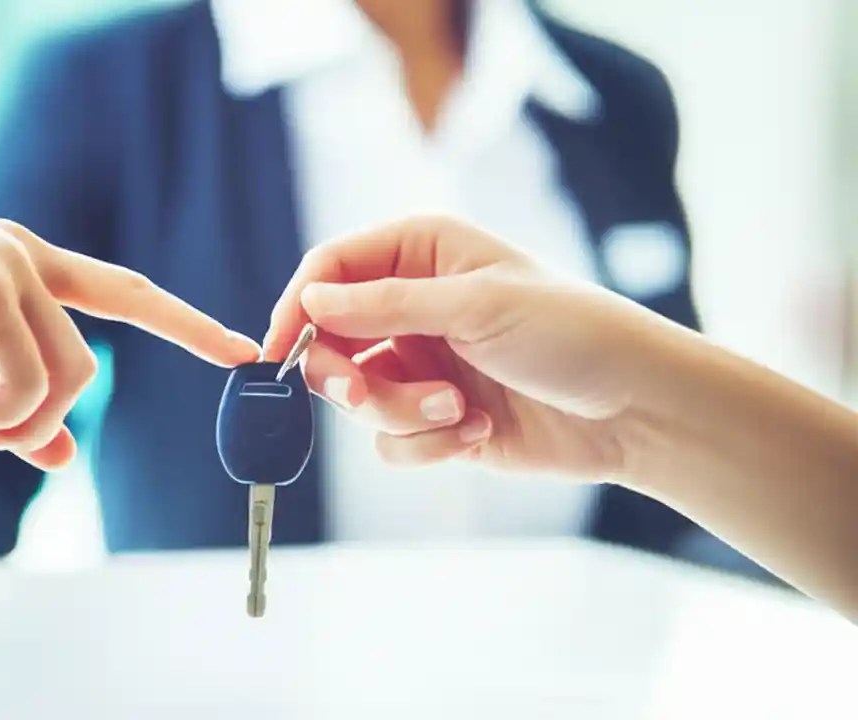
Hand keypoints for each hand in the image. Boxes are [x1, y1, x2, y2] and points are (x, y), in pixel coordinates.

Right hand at [0, 220, 260, 468]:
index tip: (239, 348)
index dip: (183, 322)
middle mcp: (25, 251)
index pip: (121, 291)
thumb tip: (63, 457)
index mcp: (18, 260)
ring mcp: (12, 263)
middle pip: (97, 352)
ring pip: (70, 378)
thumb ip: (7, 407)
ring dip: (17, 426)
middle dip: (54, 416)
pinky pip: (33, 384)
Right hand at [264, 216, 677, 478]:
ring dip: (403, 413)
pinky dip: (428, 443)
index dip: (298, 306)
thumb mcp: (474, 306)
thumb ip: (383, 304)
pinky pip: (392, 441)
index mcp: (421, 252)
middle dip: (348, 378)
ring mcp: (422, 363)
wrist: (634, 409)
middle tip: (364, 398)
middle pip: (330, 340)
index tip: (277, 352)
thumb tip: (309, 298)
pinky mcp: (436, 418)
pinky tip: (479, 430)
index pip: (331, 268)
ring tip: (459, 411)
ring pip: (358, 399)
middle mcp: (413, 305)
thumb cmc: (571, 333)